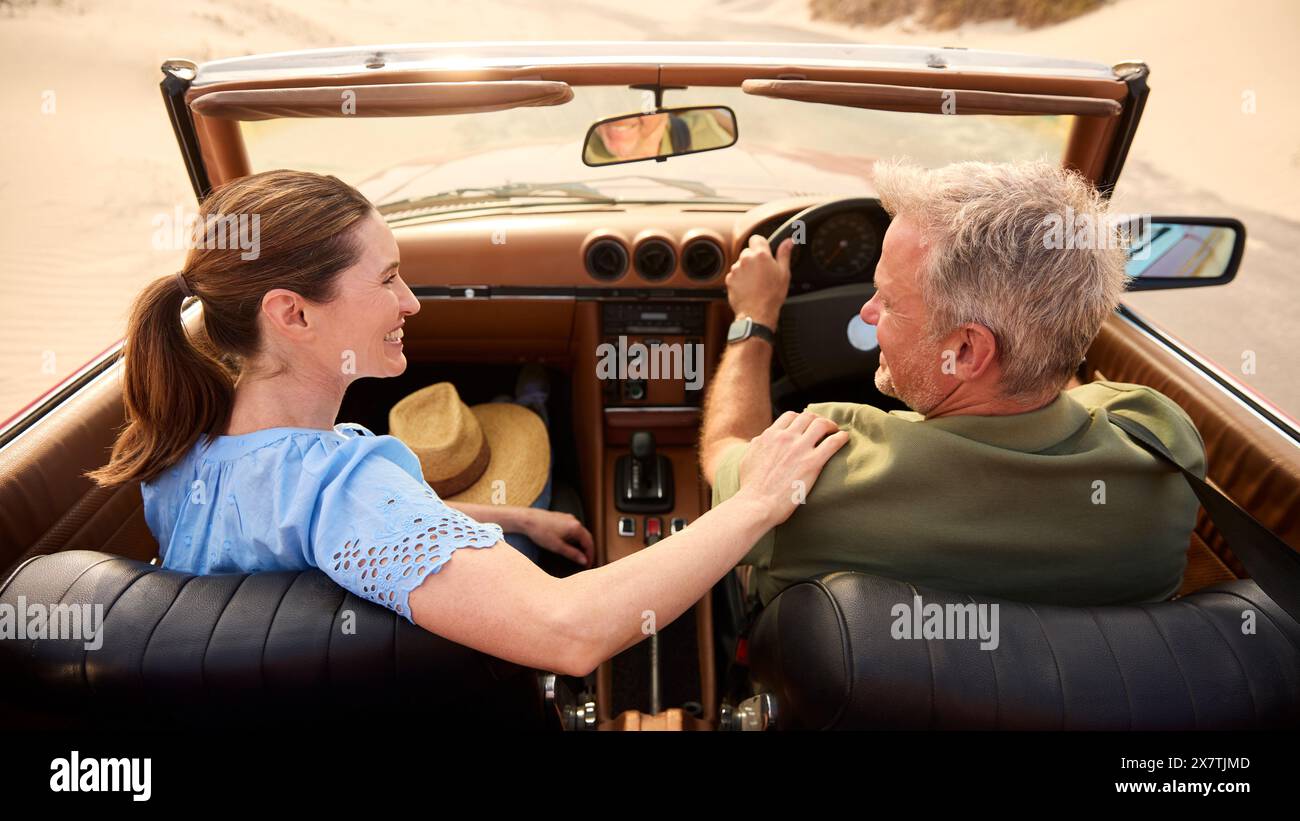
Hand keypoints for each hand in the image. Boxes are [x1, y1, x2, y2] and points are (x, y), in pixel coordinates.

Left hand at [517, 508, 594, 566]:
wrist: (527, 519)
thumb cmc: (540, 532)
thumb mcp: (557, 547)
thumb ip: (573, 554)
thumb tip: (584, 560)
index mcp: (576, 527)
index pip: (589, 543)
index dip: (590, 555)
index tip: (588, 565)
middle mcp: (574, 521)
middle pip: (586, 537)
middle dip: (587, 550)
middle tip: (586, 561)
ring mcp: (568, 518)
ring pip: (580, 532)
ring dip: (581, 544)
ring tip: (579, 554)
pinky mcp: (561, 517)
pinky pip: (573, 529)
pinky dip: (575, 538)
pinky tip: (570, 544)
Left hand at [726, 235, 792, 327]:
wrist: (757, 313)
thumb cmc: (772, 295)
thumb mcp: (784, 273)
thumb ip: (784, 254)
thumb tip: (788, 241)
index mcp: (761, 255)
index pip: (756, 238)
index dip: (761, 245)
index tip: (764, 252)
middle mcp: (746, 259)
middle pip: (748, 251)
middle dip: (754, 258)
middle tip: (762, 271)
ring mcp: (736, 269)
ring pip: (740, 263)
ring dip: (746, 269)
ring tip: (756, 282)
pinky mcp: (729, 279)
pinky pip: (734, 274)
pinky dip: (740, 279)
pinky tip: (748, 287)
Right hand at [734, 411, 848, 527]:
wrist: (757, 504)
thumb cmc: (751, 487)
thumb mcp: (748, 459)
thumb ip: (757, 446)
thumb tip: (759, 440)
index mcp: (770, 435)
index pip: (790, 416)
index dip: (801, 419)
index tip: (806, 426)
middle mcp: (785, 437)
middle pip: (807, 417)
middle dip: (817, 420)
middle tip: (823, 429)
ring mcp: (800, 448)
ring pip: (821, 424)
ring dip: (830, 426)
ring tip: (835, 432)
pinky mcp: (812, 462)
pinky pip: (833, 442)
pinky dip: (841, 437)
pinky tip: (844, 439)